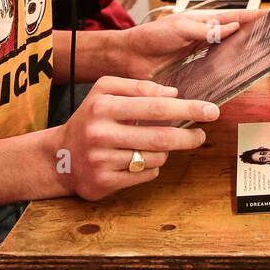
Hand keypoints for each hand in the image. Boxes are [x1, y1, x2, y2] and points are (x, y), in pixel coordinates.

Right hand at [52, 76, 218, 200]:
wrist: (59, 157)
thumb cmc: (90, 119)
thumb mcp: (105, 92)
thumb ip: (138, 87)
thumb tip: (173, 94)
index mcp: (103, 107)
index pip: (156, 107)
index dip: (188, 109)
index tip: (210, 110)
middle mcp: (100, 134)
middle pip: (160, 137)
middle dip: (188, 137)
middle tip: (201, 134)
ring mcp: (101, 161)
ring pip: (155, 158)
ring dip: (165, 151)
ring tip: (156, 144)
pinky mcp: (103, 183)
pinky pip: (145, 175)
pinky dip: (151, 167)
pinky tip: (139, 159)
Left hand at [110, 9, 262, 77]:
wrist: (131, 57)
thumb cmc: (151, 36)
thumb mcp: (180, 27)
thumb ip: (206, 28)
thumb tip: (231, 26)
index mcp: (201, 21)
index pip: (231, 17)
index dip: (249, 16)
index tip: (266, 14)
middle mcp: (204, 38)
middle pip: (234, 35)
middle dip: (251, 34)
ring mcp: (201, 54)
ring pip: (228, 52)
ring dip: (242, 52)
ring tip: (260, 52)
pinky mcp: (196, 70)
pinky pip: (216, 69)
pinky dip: (228, 70)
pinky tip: (237, 73)